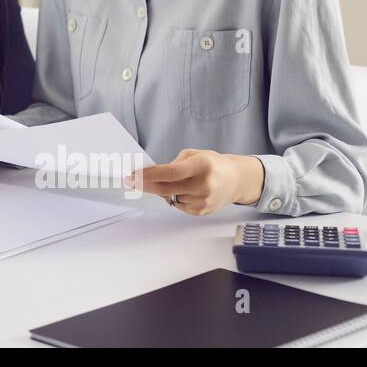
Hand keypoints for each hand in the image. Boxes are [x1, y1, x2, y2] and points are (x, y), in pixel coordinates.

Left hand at [124, 149, 264, 215]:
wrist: (236, 180)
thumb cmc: (211, 164)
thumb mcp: (193, 155)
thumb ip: (173, 165)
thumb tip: (150, 175)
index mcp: (201, 166)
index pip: (170, 172)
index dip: (148, 175)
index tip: (132, 175)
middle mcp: (203, 185)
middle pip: (165, 189)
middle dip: (144, 185)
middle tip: (130, 181)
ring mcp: (203, 200)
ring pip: (170, 197)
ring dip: (164, 190)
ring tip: (178, 182)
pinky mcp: (202, 211)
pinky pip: (178, 205)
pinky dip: (175, 197)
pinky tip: (186, 191)